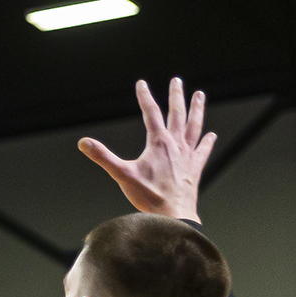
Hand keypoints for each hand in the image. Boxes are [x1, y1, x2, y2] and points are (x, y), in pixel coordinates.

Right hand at [78, 77, 215, 221]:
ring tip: (199, 95)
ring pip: (194, 126)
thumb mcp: (122, 175)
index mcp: (158, 143)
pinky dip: (207, 141)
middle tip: (177, 81)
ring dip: (197, 110)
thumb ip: (102, 156)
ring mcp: (188, 155)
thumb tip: (83, 143)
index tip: (142, 83)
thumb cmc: (149, 197)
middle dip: (176, 96)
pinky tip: (211, 135)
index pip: (151, 112)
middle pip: (177, 114)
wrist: (174, 215)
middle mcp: (176, 144)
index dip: (145, 96)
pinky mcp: (195, 168)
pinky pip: (203, 150)